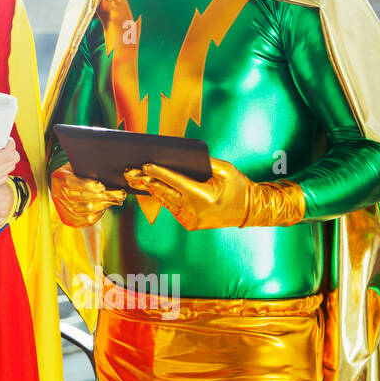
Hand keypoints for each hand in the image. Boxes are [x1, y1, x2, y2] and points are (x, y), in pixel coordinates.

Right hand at [50, 163, 125, 226]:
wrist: (63, 185)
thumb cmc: (76, 172)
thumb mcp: (79, 166)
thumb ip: (89, 170)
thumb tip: (109, 174)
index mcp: (59, 177)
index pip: (72, 183)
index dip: (88, 185)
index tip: (103, 186)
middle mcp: (57, 194)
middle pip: (83, 198)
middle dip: (104, 196)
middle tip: (120, 194)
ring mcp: (62, 208)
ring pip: (87, 209)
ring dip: (105, 205)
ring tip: (116, 200)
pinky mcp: (68, 219)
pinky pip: (87, 220)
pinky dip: (99, 214)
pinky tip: (105, 207)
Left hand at [123, 157, 305, 229]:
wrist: (249, 210)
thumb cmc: (238, 186)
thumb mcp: (226, 170)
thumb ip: (206, 162)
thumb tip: (181, 156)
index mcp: (204, 196)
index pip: (176, 182)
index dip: (159, 173)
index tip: (145, 166)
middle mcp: (196, 210)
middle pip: (165, 193)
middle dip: (147, 181)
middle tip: (130, 172)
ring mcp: (191, 220)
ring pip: (166, 202)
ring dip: (151, 190)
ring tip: (136, 178)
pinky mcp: (189, 224)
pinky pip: (172, 208)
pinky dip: (162, 198)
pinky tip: (151, 188)